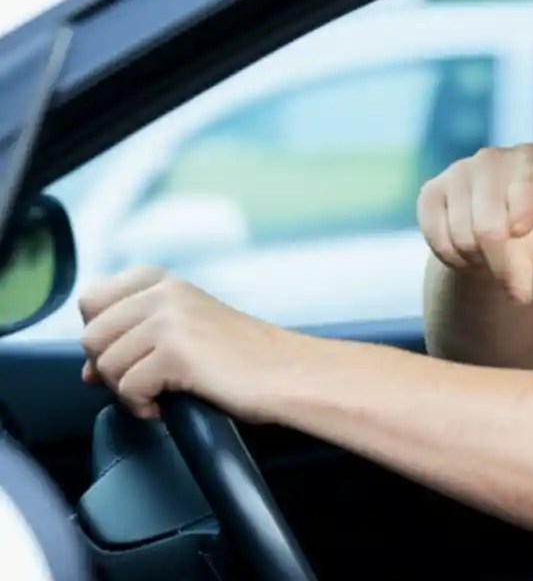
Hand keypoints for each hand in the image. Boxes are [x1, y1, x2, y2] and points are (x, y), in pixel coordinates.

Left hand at [79, 266, 304, 421]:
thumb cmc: (243, 360)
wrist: (287, 375)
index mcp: (165, 282)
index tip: (130, 354)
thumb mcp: (185, 331)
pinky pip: (128, 388)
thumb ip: (134, 339)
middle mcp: (164, 293)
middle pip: (91, 336)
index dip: (103, 336)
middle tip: (147, 381)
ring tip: (163, 394)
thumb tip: (88, 372)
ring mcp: (169, 320)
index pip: (92, 301)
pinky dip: (144, 406)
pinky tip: (169, 404)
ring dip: (128, 390)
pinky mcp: (176, 352)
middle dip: (112, 368)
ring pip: (106, 365)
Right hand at [417, 144, 532, 303]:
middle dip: (505, 268)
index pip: (526, 189)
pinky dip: (456, 259)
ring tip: (495, 259)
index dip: (523, 213)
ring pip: (463, 238)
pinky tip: (472, 254)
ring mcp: (457, 174)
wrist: (498, 206)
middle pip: (489, 228)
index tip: (520, 232)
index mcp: (532, 161)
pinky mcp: (430, 192)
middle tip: (519, 293)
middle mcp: (491, 160)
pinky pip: (438, 240)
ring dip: (481, 263)